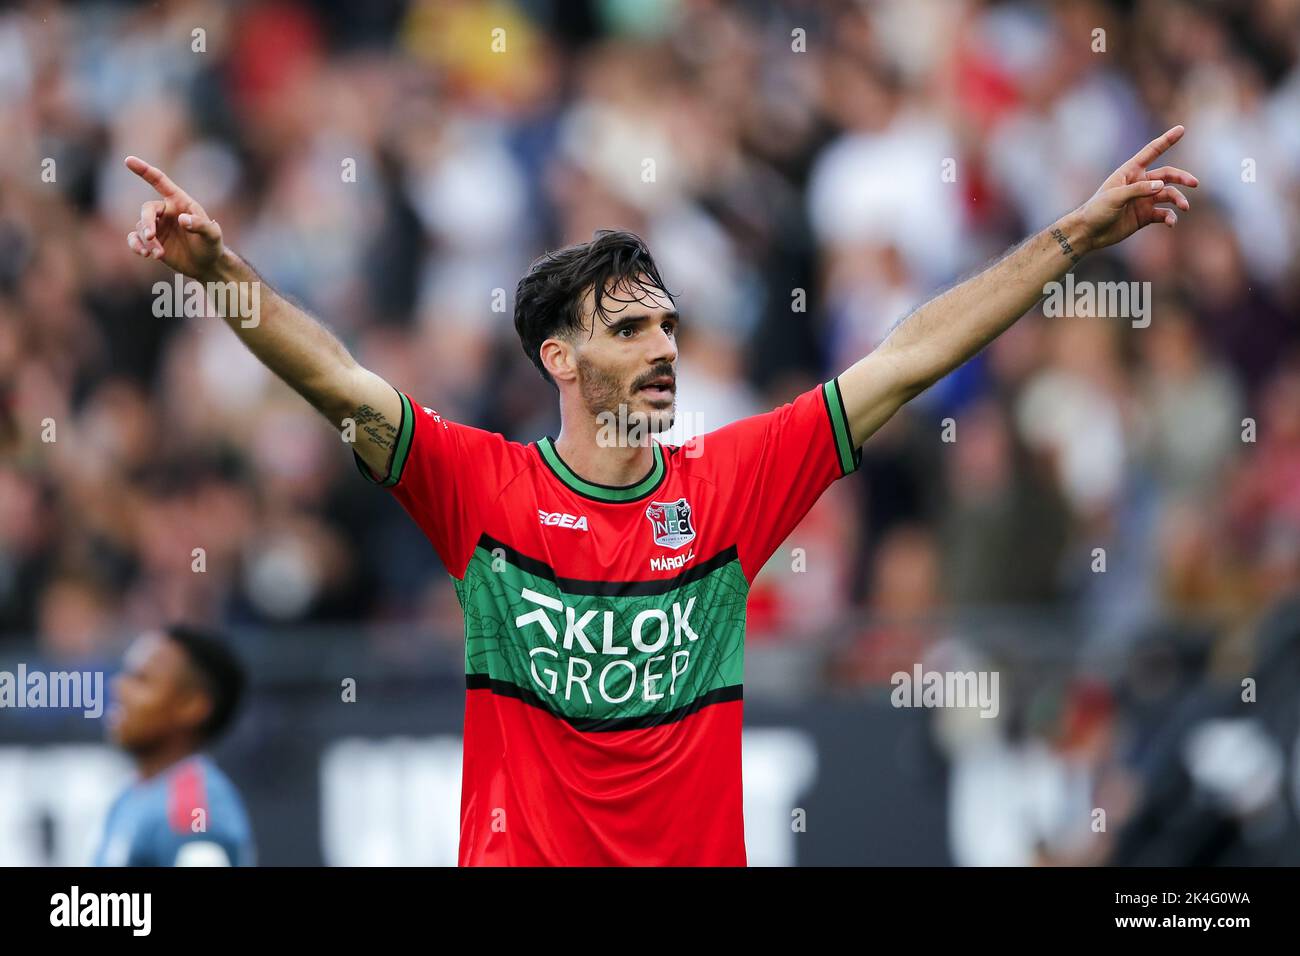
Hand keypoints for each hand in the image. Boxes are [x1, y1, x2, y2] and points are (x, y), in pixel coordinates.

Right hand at [123, 156, 224, 278]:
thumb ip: (201, 225)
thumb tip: (182, 219)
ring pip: (141, 227)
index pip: (159, 181)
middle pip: (147, 209)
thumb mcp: (212, 235)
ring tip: (159, 254)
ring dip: (147, 241)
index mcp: (179, 202)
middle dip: (147, 222)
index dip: (144, 170)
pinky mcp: (151, 241)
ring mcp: (157, 226)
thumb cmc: (212, 245)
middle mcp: (166, 211)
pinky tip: (146, 255)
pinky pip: (135, 238)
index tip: (128, 160)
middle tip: (151, 237)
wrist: (207, 265)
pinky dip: (135, 245)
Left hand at [1074, 125, 1198, 251]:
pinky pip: (1163, 214)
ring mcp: (1143, 200)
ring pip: (1168, 195)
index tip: (1181, 129)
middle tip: (1194, 183)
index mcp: (1130, 172)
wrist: (1088, 234)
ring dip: (1178, 200)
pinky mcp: (1145, 216)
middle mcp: (1139, 184)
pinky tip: (1171, 222)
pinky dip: (1170, 217)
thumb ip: (1138, 189)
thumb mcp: (1115, 197)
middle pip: (1167, 175)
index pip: (1151, 152)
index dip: (1166, 140)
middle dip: (1181, 178)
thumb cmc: (1096, 211)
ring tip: (1184, 207)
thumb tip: (1161, 186)